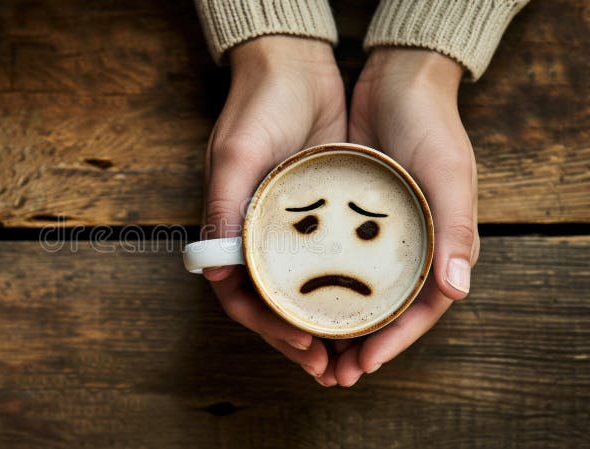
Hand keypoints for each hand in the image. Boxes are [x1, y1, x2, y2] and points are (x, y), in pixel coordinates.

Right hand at [202, 36, 345, 381]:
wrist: (294, 65)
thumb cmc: (257, 107)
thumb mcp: (238, 155)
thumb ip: (225, 210)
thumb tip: (217, 275)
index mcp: (232, 229)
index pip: (242, 296)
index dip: (269, 329)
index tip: (304, 347)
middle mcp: (259, 234)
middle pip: (274, 304)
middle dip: (299, 341)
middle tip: (332, 370)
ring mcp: (290, 227)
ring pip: (302, 292)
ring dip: (322, 324)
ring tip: (350, 355)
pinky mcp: (318, 213)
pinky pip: (327, 263)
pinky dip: (341, 290)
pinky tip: (365, 307)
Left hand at [322, 48, 480, 386]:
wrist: (397, 82)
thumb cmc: (430, 127)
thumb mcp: (448, 174)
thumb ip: (455, 230)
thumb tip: (457, 290)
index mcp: (440, 247)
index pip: (418, 310)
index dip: (392, 342)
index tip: (363, 365)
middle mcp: (408, 248)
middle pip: (383, 310)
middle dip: (358, 344)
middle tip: (330, 372)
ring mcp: (375, 235)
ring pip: (355, 292)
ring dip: (334, 322)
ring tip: (307, 348)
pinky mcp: (347, 218)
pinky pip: (331, 261)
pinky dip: (317, 284)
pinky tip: (294, 299)